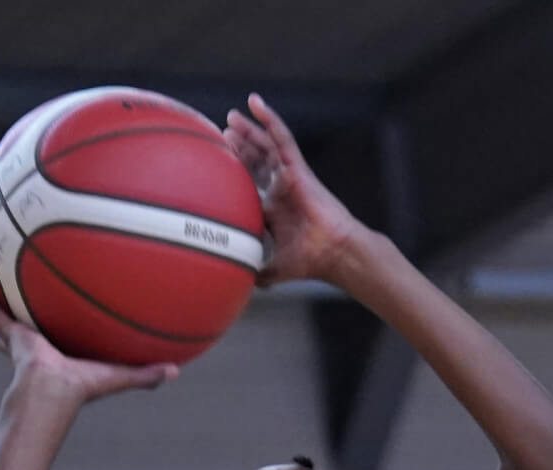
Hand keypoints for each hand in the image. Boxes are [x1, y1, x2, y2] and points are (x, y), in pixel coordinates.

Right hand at [0, 265, 177, 404]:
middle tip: (17, 272)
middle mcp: (35, 341)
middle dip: (18, 299)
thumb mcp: (116, 376)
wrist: (50, 395)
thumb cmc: (81, 389)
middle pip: (23, 317)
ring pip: (0, 311)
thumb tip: (178, 371)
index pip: (55, 330)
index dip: (55, 318)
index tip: (58, 298)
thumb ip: (144, 373)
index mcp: (58, 349)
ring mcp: (17, 336)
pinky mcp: (7, 333)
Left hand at [224, 93, 366, 285]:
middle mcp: (282, 189)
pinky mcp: (298, 168)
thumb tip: (235, 283)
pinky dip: (269, 119)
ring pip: (267, 145)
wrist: (332, 253)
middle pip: (258, 160)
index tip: (219, 161)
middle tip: (224, 131)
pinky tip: (255, 103)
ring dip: (250, 129)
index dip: (238, 172)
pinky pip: (282, 138)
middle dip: (242, 146)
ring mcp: (290, 176)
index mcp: (275, 208)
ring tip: (232, 116)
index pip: (253, 184)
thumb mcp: (273, 269)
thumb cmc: (309, 261)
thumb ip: (255, 271)